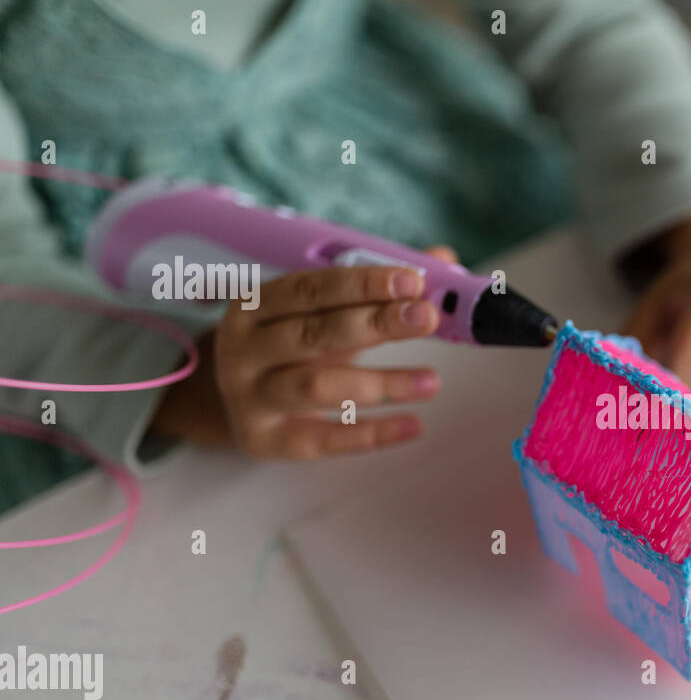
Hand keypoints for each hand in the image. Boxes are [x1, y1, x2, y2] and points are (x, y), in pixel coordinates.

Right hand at [151, 248, 455, 458]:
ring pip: (317, 387)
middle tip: (426, 318)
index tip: (413, 280)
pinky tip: (414, 424)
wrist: (241, 402)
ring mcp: (250, 396)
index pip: (311, 289)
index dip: (363, 283)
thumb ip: (377, 290)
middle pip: (314, 334)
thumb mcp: (323, 314)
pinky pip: (324, 439)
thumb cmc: (292, 348)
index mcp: (255, 305)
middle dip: (376, 323)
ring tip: (432, 380)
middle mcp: (243, 349)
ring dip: (381, 382)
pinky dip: (373, 433)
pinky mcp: (265, 440)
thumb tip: (440, 259)